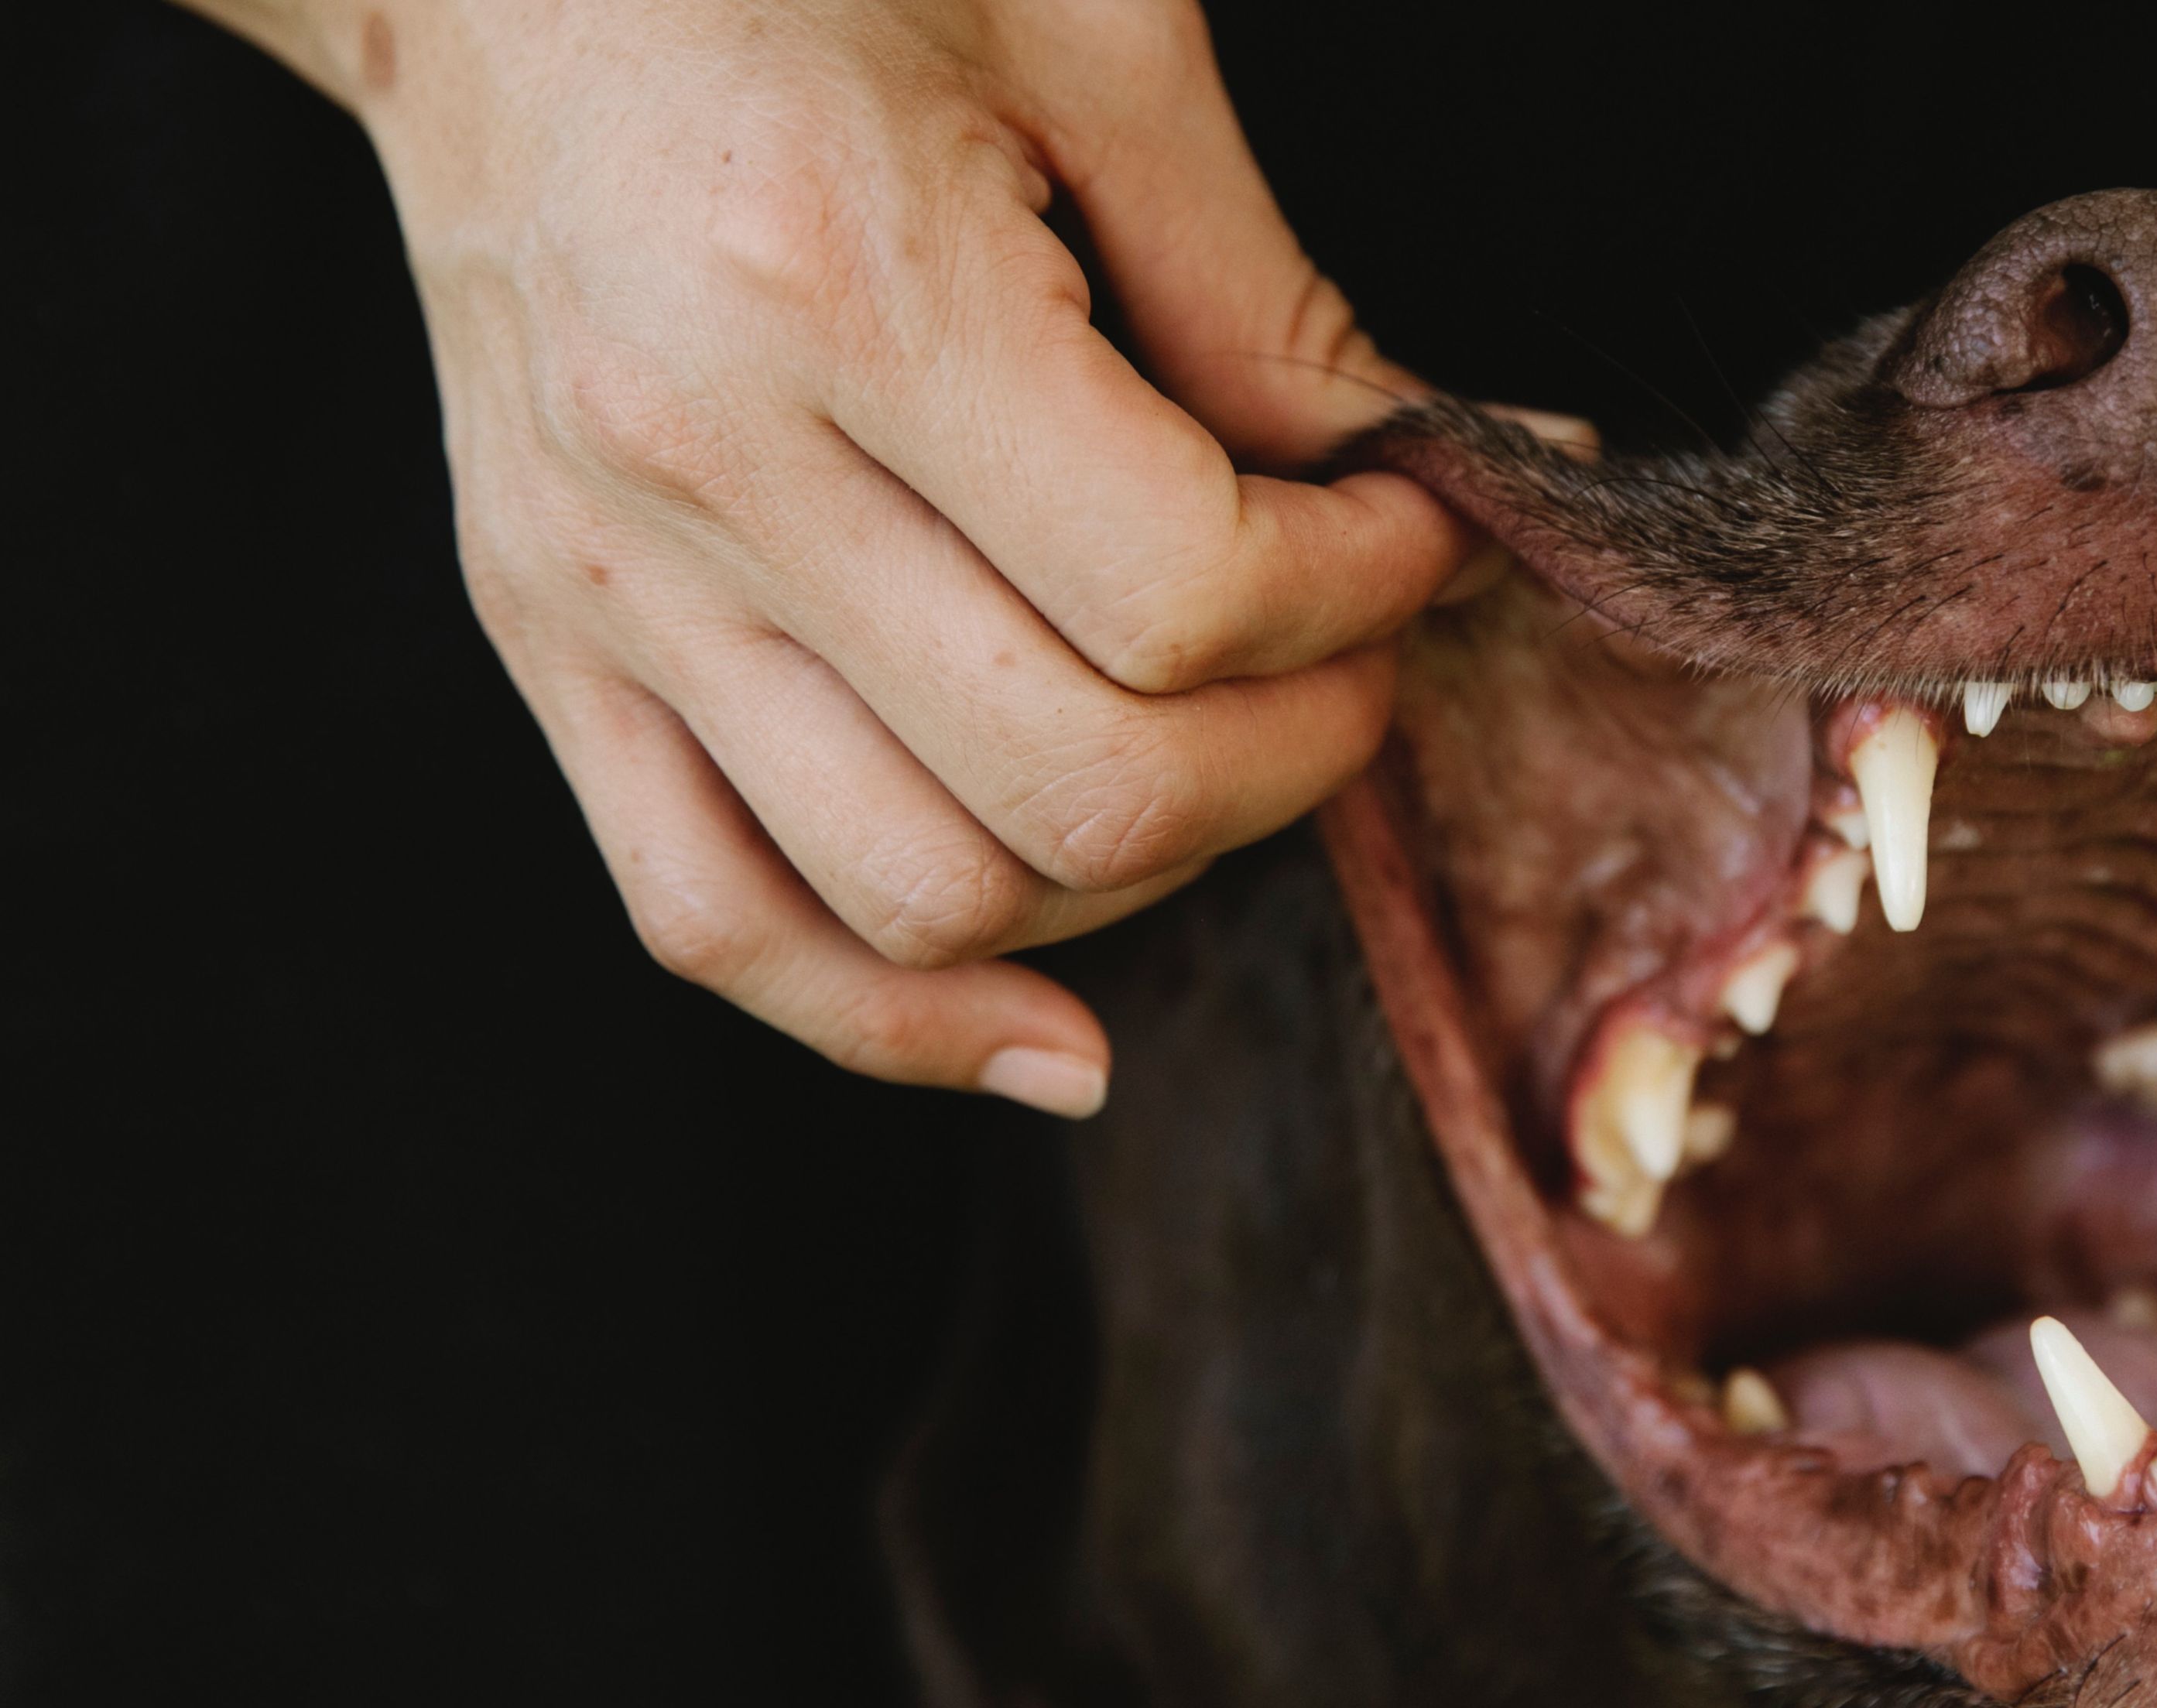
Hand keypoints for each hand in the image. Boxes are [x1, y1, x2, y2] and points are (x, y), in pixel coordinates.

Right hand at [204, 0, 1473, 1113]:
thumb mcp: (1087, 44)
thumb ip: (1269, 296)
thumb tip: (1478, 468)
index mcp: (843, 287)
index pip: (1187, 591)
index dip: (1368, 592)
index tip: (1419, 525)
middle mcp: (703, 471)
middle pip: (1084, 777)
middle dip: (1298, 750)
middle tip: (1357, 651)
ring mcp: (605, 587)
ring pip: (928, 893)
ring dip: (1140, 869)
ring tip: (1217, 750)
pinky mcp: (552, 651)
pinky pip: (721, 925)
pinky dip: (902, 1019)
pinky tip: (1055, 1034)